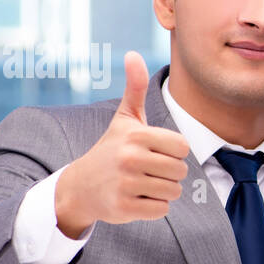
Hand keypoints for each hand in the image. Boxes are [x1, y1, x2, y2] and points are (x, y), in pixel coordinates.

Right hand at [54, 51, 190, 237]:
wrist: (80, 186)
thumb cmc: (110, 149)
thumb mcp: (124, 119)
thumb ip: (135, 89)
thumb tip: (133, 54)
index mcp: (136, 135)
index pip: (183, 147)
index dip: (173, 152)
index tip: (154, 151)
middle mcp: (130, 158)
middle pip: (181, 171)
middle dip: (169, 173)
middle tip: (147, 170)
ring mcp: (126, 184)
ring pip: (173, 191)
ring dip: (162, 191)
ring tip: (141, 184)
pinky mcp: (124, 208)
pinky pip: (161, 210)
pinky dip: (153, 207)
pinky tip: (135, 198)